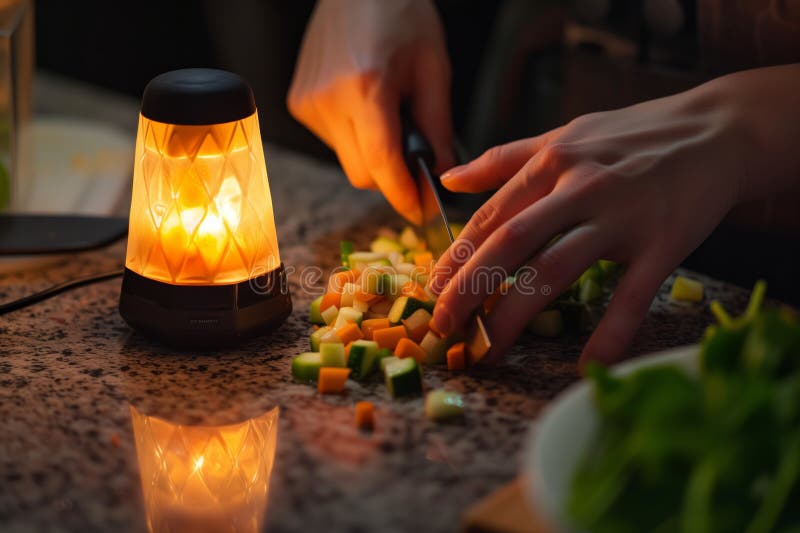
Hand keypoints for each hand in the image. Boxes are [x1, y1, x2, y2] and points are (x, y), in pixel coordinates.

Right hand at [288, 0, 453, 223]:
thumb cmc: (402, 17)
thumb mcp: (434, 70)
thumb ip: (437, 128)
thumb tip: (439, 176)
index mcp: (366, 88)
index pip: (382, 165)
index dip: (405, 196)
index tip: (423, 210)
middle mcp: (328, 101)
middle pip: (363, 174)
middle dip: (392, 176)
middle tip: (416, 155)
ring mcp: (307, 103)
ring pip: (348, 161)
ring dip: (372, 154)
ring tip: (387, 115)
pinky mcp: (297, 102)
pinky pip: (334, 142)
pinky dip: (354, 137)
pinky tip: (364, 106)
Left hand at [428, 64, 799, 366]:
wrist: (717, 130)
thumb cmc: (633, 136)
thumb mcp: (564, 134)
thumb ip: (504, 158)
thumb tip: (448, 177)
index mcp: (551, 163)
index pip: (490, 217)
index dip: (456, 258)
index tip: (429, 292)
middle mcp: (578, 187)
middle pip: (511, 243)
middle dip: (469, 288)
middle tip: (442, 327)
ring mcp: (620, 216)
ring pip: (556, 269)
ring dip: (515, 312)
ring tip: (487, 348)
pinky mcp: (662, 243)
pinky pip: (630, 295)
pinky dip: (608, 332)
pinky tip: (586, 365)